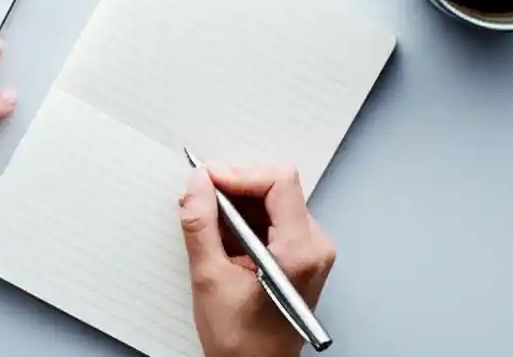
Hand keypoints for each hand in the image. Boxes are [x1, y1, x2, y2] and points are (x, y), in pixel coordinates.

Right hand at [179, 165, 336, 356]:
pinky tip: (221, 232)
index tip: (208, 178)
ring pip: (273, 199)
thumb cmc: (242, 340)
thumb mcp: (209, 279)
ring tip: (206, 217)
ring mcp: (310, 249)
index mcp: (300, 252)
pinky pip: (273, 217)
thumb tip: (197, 184)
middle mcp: (314, 246)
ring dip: (237, 201)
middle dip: (234, 184)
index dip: (239, 172)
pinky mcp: (300, 253)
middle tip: (199, 194)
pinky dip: (244, 216)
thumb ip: (201, 225)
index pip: (279, 182)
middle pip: (277, 187)